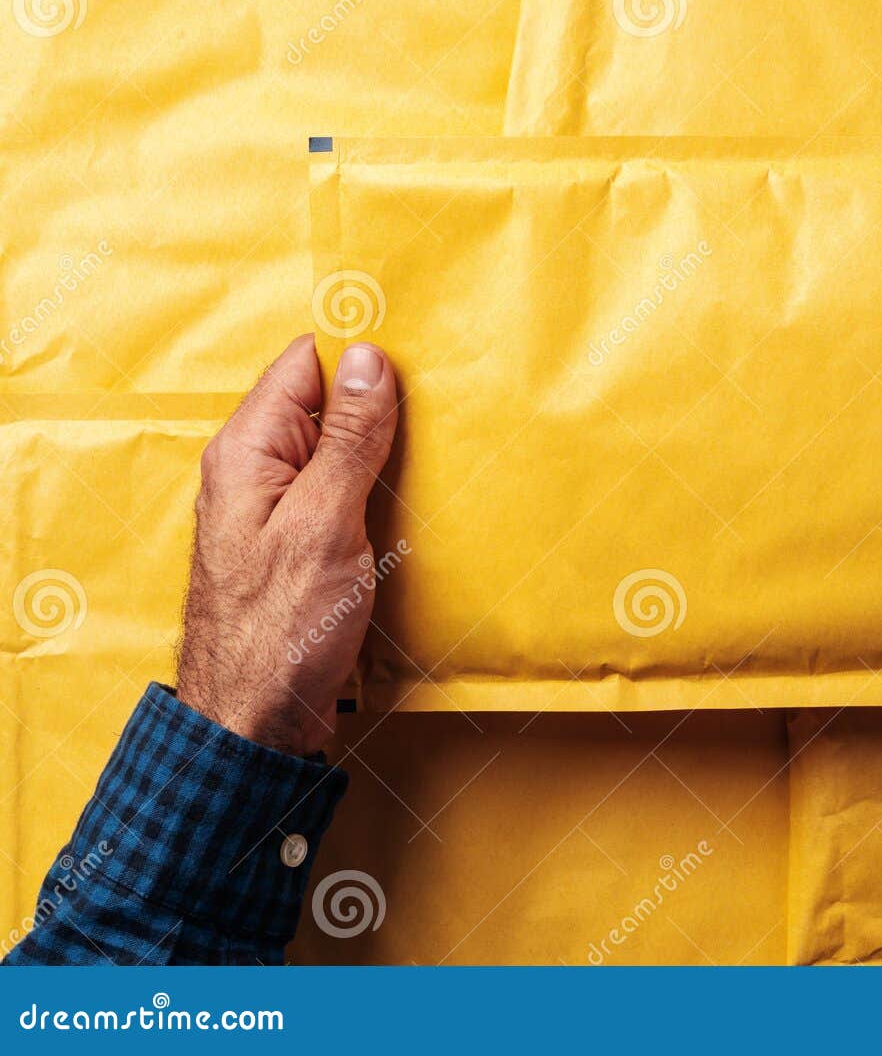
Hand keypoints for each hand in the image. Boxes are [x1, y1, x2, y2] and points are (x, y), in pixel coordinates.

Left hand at [177, 335, 398, 755]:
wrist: (256, 721)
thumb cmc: (281, 629)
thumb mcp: (324, 522)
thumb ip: (348, 439)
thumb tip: (368, 358)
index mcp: (247, 451)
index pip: (305, 365)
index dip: (359, 360)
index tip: (416, 367)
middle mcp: (253, 471)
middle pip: (323, 406)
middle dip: (378, 407)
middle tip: (436, 415)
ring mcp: (274, 508)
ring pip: (336, 452)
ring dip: (382, 455)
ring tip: (431, 461)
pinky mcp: (297, 543)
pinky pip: (339, 494)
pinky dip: (374, 494)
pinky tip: (407, 507)